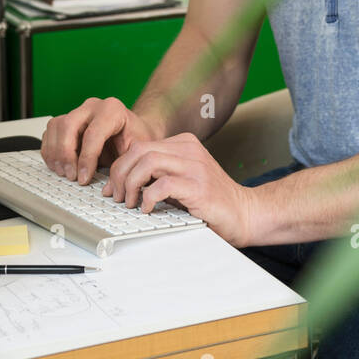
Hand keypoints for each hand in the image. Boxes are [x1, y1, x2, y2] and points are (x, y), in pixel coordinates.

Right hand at [41, 97, 162, 184]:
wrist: (132, 131)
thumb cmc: (134, 139)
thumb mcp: (137, 151)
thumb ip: (124, 165)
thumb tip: (107, 187)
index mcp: (112, 110)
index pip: (92, 133)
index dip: (86, 159)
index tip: (84, 178)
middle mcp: (92, 107)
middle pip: (68, 125)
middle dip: (66, 154)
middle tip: (71, 176)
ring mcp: (78, 112)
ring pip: (55, 126)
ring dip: (55, 153)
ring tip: (64, 173)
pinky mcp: (67, 120)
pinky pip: (50, 132)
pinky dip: (50, 151)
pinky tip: (58, 166)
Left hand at [103, 132, 256, 248]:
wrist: (245, 214)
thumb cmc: (211, 201)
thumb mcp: (182, 179)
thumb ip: (159, 174)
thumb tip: (122, 184)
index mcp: (183, 144)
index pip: (140, 146)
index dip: (120, 166)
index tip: (112, 187)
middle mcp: (189, 149)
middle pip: (139, 150)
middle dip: (120, 174)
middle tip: (117, 196)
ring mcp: (196, 166)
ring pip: (148, 162)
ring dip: (131, 184)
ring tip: (130, 203)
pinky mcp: (200, 187)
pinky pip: (163, 184)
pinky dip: (148, 197)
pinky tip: (147, 209)